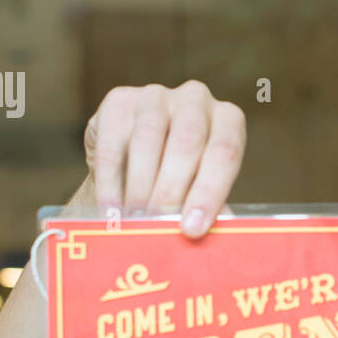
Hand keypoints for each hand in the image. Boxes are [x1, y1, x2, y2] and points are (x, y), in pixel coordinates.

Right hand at [83, 81, 244, 237]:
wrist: (135, 161)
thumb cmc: (182, 180)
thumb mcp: (202, 191)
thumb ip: (210, 211)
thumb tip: (213, 242)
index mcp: (228, 119)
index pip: (225, 152)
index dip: (209, 192)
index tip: (192, 229)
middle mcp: (196, 99)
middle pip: (187, 143)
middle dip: (171, 191)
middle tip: (157, 226)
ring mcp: (156, 96)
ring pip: (148, 140)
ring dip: (139, 187)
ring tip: (134, 221)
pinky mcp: (119, 101)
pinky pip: (112, 144)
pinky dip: (110, 183)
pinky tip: (110, 211)